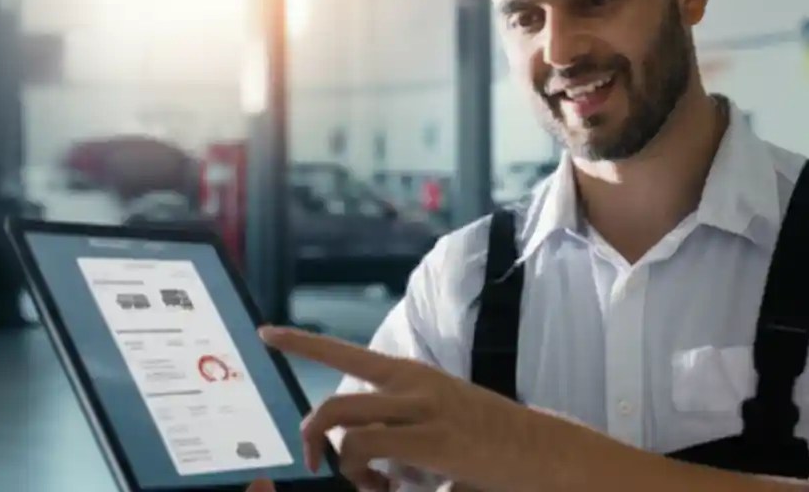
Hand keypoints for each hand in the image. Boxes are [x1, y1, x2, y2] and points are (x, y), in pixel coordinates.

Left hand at [258, 326, 544, 491]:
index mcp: (412, 374)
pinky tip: (392, 489)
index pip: (347, 352)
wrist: (541, 450)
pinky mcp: (432, 440)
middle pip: (335, 401)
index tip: (266, 332)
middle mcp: (412, 384)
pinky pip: (372, 452)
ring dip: (346, 467)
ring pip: (349, 430)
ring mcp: (422, 410)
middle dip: (312, 436)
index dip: (302, 342)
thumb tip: (363, 455)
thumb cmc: (491, 440)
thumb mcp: (441, 417)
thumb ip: (399, 425)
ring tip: (371, 486)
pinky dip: (367, 477)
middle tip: (316, 464)